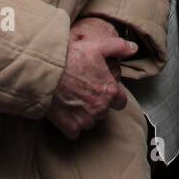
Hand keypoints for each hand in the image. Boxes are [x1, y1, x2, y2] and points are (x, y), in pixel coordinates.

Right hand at [46, 18, 137, 139]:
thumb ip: (119, 47)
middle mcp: (100, 108)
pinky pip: (75, 132)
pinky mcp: (69, 127)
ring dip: (84, 115)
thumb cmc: (72, 58)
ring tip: (73, 101)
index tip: (104, 91)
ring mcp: (85, 119)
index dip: (114, 96)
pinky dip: (71, 125)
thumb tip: (133, 48)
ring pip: (89, 122)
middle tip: (84, 92)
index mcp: (109, 91)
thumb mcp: (98, 46)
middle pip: (103, 112)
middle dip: (96, 104)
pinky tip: (65, 112)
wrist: (45, 72)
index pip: (121, 102)